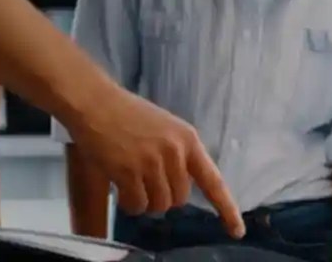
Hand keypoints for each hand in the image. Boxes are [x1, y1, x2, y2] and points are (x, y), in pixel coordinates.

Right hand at [64, 86, 245, 237]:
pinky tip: (120, 186)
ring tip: (130, 181)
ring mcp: (152, 162)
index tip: (237, 231)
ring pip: (158, 205)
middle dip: (163, 196)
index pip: (213, 180)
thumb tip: (180, 189)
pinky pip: (137, 204)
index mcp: (188, 139)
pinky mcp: (129, 171)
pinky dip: (129, 203)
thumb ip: (178, 154)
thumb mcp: (164, 128)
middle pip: (180, 199)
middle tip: (144, 179)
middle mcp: (175, 152)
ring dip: (144, 201)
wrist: (94, 101)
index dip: (226, 209)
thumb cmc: (125, 113)